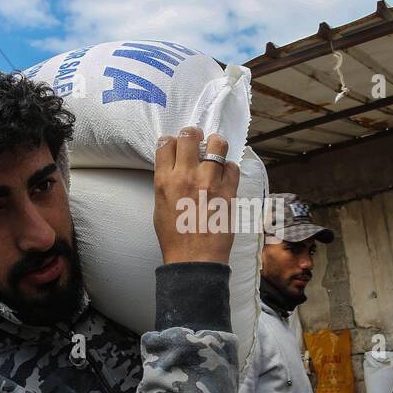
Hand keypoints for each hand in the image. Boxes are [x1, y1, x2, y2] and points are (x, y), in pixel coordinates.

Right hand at [153, 126, 239, 265]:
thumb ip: (166, 183)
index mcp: (164, 180)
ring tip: (215, 151)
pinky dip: (229, 168)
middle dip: (194, 134)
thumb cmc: (175, 237)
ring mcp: (209, 182)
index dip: (172, 140)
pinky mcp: (229, 191)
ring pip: (217, 144)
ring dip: (216, 144)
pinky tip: (225, 176)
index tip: (177, 145)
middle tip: (198, 141)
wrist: (194, 259)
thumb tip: (174, 169)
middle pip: (190, 135)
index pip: (166, 143)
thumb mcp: (159, 207)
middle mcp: (186, 176)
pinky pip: (233, 166)